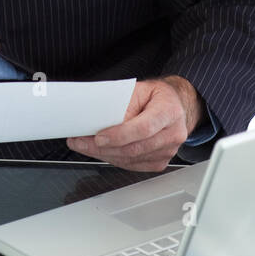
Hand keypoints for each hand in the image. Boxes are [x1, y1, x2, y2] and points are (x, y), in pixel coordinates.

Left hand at [66, 77, 204, 172]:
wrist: (173, 105)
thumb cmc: (155, 96)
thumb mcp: (139, 89)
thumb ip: (123, 104)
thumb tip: (102, 121)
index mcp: (169, 111)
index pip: (144, 128)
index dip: (120, 135)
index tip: (98, 138)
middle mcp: (173, 134)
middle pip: (135, 148)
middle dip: (103, 148)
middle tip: (80, 142)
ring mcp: (169, 151)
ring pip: (132, 160)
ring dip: (104, 155)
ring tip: (84, 146)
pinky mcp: (161, 162)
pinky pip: (134, 166)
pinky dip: (114, 159)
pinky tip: (100, 152)